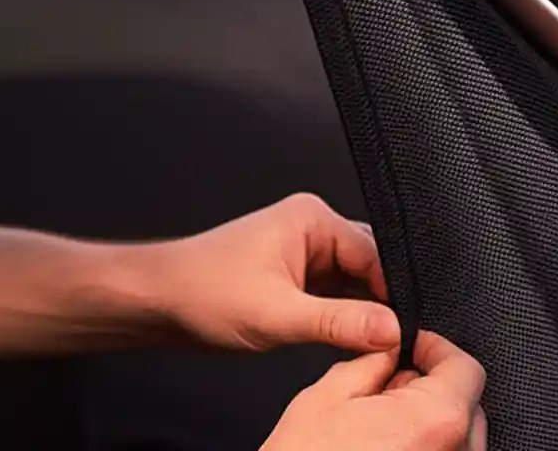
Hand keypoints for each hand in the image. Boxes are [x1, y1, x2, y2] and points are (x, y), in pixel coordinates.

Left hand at [140, 193, 399, 352]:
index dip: (391, 294)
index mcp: (313, 219)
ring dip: (356, 313)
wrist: (155, 302)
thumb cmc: (202, 293)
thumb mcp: (278, 315)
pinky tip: (339, 338)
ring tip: (355, 338)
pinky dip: (340, 318)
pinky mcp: (297, 276)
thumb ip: (340, 323)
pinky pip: (335, 296)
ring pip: (354, 285)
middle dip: (376, 303)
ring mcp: (305, 252)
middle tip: (381, 338)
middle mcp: (313, 228)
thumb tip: (391, 329)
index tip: (402, 330)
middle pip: (369, 267)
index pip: (376, 254)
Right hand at [262, 332, 486, 450]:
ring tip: (382, 428)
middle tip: (388, 387)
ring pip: (458, 437)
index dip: (435, 349)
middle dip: (431, 387)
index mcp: (437, 420)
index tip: (413, 347)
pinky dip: (428, 449)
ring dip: (430, 423)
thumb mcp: (329, 396)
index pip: (466, 367)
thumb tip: (390, 349)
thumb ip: (373, 361)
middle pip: (465, 403)